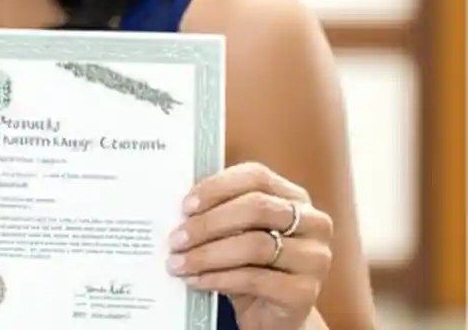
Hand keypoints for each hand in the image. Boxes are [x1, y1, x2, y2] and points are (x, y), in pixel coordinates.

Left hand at [167, 162, 332, 329]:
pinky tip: (196, 280)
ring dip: (207, 254)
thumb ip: (218, 212)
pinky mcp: (305, 291)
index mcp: (293, 197)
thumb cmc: (249, 263)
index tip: (186, 206)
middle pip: (256, 208)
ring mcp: (313, 258)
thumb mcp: (236, 231)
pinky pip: (254, 279)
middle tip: (176, 239)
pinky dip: (218, 278)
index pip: (256, 177)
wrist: (270, 311)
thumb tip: (181, 207)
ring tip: (178, 263)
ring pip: (254, 245)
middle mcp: (312, 223)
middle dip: (208, 223)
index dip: (217, 187)